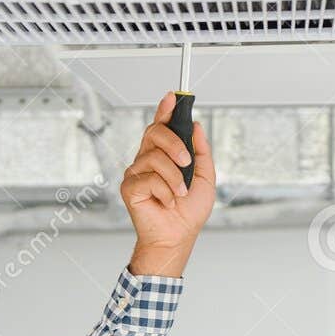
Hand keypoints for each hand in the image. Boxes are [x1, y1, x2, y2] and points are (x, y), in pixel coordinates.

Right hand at [122, 91, 216, 276]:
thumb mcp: (205, 177)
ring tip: (179, 194)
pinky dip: (164, 191)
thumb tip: (196, 126)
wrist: (178, 237)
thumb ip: (201, 151)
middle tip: (186, 162)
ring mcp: (136, 173)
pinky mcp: (129, 188)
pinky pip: (148, 178)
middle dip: (174, 144)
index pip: (161, 126)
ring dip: (174, 178)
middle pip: (154, 132)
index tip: (173, 97)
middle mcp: (147, 160)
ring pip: (154, 158)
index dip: (165, 110)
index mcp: (164, 155)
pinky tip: (166, 202)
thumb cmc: (189, 212)